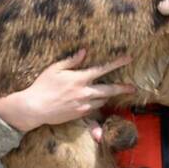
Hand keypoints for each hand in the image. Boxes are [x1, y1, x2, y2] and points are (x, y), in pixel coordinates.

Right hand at [0, 50, 132, 132]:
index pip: (103, 69)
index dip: (117, 63)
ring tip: (110, 92)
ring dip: (107, 95)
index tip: (128, 58)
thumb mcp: (55, 69)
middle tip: (133, 88)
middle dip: (123, 88)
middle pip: (110, 90)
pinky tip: (96, 101)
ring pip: (102, 100)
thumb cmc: (42, 86)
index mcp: (79, 78)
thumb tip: (84, 52)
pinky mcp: (81, 114)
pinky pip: (94, 109)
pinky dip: (97, 104)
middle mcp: (85, 92)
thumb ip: (72, 61)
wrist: (35, 108)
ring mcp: (84, 105)